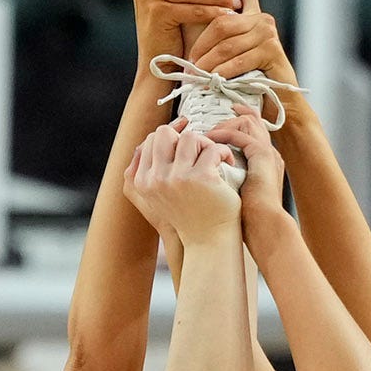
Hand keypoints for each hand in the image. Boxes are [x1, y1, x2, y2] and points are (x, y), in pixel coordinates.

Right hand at [125, 121, 242, 244]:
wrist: (210, 240)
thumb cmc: (190, 213)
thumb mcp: (163, 192)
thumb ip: (156, 164)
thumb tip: (166, 129)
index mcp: (143, 181)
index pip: (149, 140)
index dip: (170, 137)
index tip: (188, 146)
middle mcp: (156, 179)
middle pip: (164, 133)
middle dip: (183, 138)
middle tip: (199, 152)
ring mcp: (178, 178)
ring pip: (190, 137)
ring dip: (205, 144)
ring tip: (214, 159)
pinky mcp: (202, 177)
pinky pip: (212, 148)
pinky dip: (223, 153)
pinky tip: (228, 164)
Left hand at [188, 0, 297, 105]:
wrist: (278, 103)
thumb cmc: (249, 78)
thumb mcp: (232, 51)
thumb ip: (220, 34)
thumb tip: (187, 18)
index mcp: (253, 13)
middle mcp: (262, 18)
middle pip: (223, 21)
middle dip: (201, 44)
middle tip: (188, 62)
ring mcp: (268, 33)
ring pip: (227, 44)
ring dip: (208, 62)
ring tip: (196, 75)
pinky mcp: (272, 51)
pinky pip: (239, 60)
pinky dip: (223, 71)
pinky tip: (213, 80)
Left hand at [203, 113, 285, 222]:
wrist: (265, 227)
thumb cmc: (248, 218)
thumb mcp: (234, 194)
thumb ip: (225, 181)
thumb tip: (205, 176)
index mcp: (263, 163)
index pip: (253, 133)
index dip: (236, 123)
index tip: (218, 123)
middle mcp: (268, 154)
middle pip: (253, 121)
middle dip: (229, 119)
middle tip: (210, 129)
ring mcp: (267, 153)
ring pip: (248, 121)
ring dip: (226, 125)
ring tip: (209, 136)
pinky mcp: (263, 155)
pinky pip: (243, 134)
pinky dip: (226, 134)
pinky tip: (212, 142)